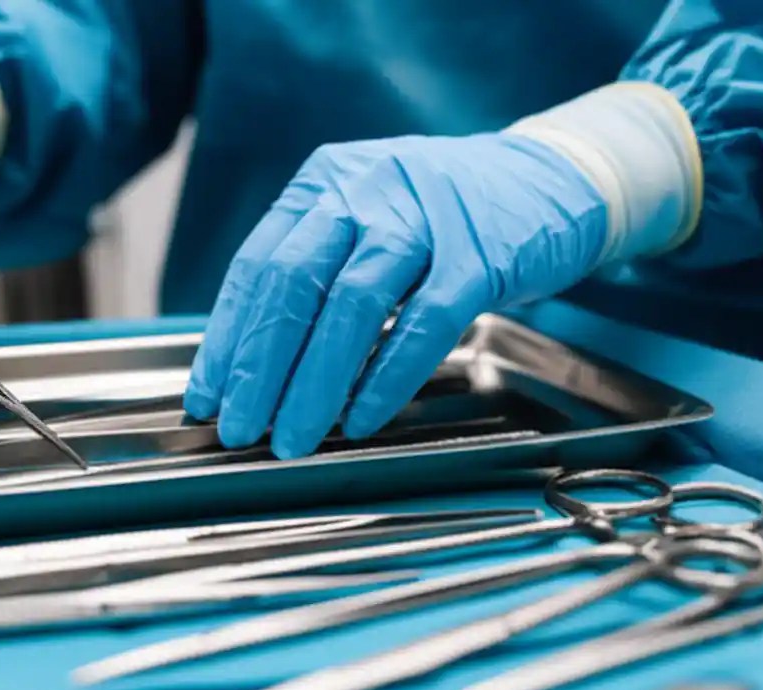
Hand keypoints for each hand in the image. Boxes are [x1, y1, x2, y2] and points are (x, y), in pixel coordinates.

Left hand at [184, 134, 607, 458]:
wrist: (554, 177)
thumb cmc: (447, 214)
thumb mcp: (369, 217)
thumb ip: (317, 270)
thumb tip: (255, 359)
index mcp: (325, 183)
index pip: (257, 268)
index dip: (228, 339)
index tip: (207, 398)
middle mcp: (365, 191)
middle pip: (292, 284)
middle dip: (258, 367)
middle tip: (239, 428)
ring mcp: (423, 220)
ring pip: (350, 306)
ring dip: (313, 383)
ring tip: (293, 439)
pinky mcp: (477, 256)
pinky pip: (422, 324)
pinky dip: (386, 377)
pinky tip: (360, 419)